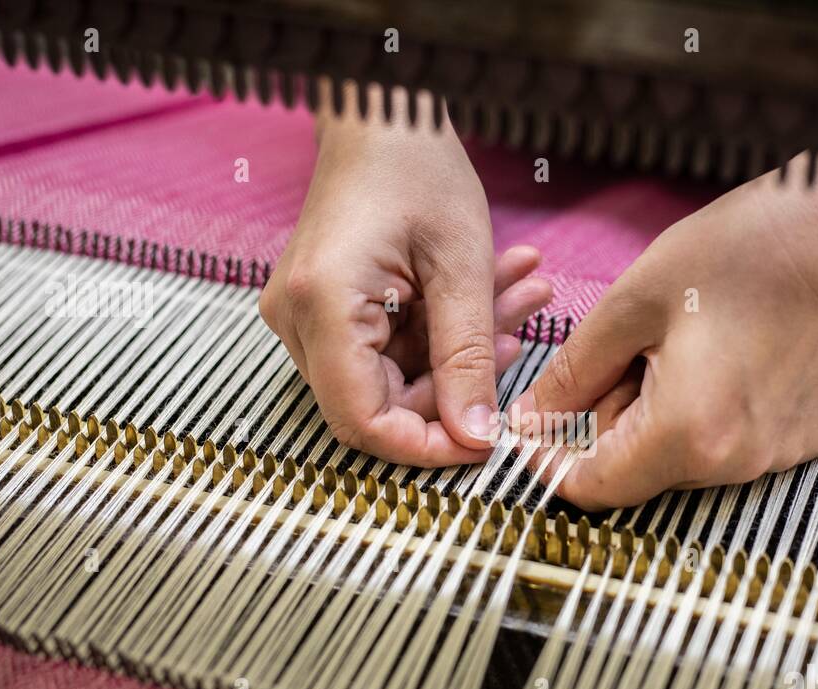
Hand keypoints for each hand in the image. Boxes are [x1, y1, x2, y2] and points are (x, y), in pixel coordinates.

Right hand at [259, 82, 552, 466]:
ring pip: (393, 377)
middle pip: (380, 404)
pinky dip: (441, 332)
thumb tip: (477, 437)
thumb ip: (469, 358)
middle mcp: (297, 320)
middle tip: (520, 335)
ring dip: (460, 350)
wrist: (381, 112)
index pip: (364, 422)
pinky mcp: (325, 310)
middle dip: (459, 384)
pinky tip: (489, 291)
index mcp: (322, 307)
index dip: (427, 446)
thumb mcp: (461, 265)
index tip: (486, 441)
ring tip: (516, 296)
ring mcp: (305, 317)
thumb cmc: (416, 166)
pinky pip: (388, 349)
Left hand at [513, 151, 817, 508]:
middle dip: (616, 421)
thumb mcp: (629, 305)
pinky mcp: (802, 442)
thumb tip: (529, 419)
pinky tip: (724, 359)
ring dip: (660, 417)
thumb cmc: (734, 253)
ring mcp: (776, 457)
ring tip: (685, 348)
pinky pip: (727, 446)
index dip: (553, 463)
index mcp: (687, 434)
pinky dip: (706, 415)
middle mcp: (737, 464)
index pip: (594, 489)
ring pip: (681, 460)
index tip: (540, 424)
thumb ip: (570, 375)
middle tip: (634, 351)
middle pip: (639, 472)